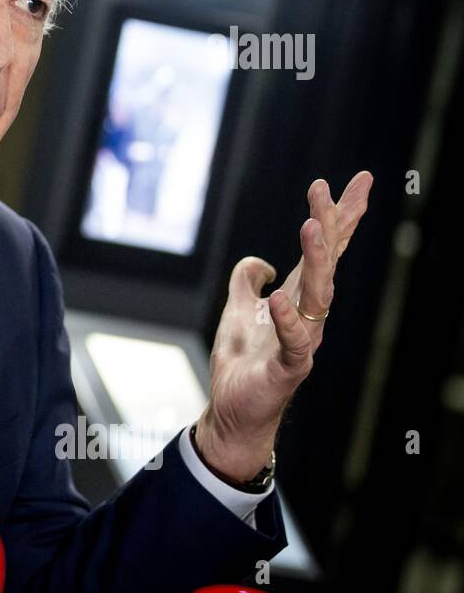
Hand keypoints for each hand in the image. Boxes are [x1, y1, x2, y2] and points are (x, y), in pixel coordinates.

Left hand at [198, 171, 373, 481]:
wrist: (234, 411)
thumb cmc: (242, 363)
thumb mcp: (236, 310)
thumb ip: (245, 282)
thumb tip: (259, 263)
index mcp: (298, 297)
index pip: (325, 250)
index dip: (341, 216)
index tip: (358, 181)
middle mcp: (307, 314)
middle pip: (326, 262)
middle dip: (331, 224)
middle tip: (329, 188)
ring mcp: (302, 339)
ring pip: (317, 294)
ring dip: (316, 259)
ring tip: (311, 225)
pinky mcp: (289, 367)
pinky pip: (294, 341)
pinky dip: (286, 320)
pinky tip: (278, 297)